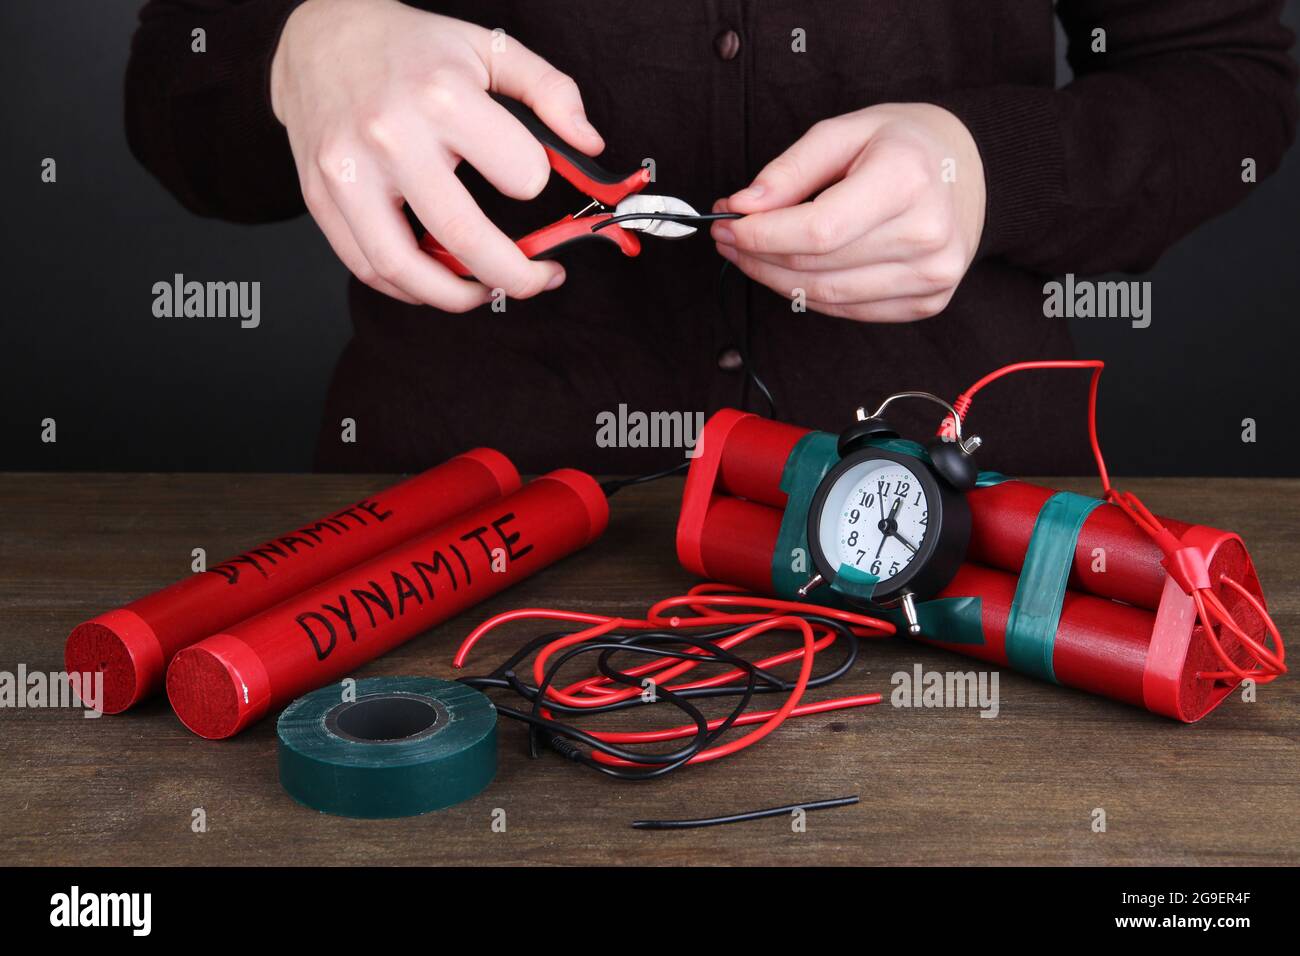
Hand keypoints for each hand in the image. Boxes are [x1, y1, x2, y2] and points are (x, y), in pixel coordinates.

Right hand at [270, 0, 604, 309]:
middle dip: (514, 276)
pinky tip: (435, 280)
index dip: (536, 187)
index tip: (533, 186)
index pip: (520, 173)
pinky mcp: (321, 197)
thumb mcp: (490, 47)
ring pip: (404, 268)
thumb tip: (589, 144)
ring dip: (455, 296)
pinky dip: (407, 289)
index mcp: (442, 96)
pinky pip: (366, 266)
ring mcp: (348, 172)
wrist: (320, 38)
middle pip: (464, 237)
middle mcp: (391, 136)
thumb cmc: (411, 48)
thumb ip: (551, 90)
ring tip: (483, 291)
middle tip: (537, 280)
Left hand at [711, 104, 985, 321]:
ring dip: (776, 279)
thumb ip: (790, 170)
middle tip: (727, 237)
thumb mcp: (845, 131)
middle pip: (818, 265)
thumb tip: (742, 207)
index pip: (818, 230)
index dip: (763, 236)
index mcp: (907, 180)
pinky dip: (810, 293)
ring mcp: (932, 275)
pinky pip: (849, 310)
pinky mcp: (928, 301)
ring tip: (750, 254)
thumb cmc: (905, 146)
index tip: (729, 226)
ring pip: (828, 295)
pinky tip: (791, 271)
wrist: (971, 170)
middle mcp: (926, 234)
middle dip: (759, 255)